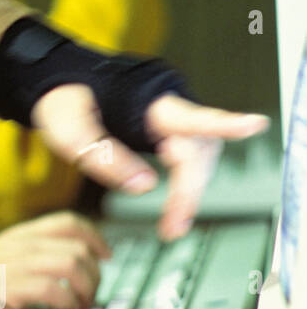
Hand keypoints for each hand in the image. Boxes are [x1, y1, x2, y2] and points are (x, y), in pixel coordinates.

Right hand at [0, 211, 109, 308]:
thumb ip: (29, 253)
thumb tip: (66, 263)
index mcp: (19, 234)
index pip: (68, 222)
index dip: (95, 239)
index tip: (104, 255)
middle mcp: (20, 244)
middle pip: (78, 247)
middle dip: (94, 273)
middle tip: (88, 292)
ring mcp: (16, 264)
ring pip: (73, 265)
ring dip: (86, 289)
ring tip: (79, 304)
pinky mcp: (11, 288)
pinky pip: (57, 291)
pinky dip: (70, 304)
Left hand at [32, 86, 267, 240]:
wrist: (56, 84)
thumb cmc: (62, 99)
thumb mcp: (68, 129)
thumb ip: (102, 157)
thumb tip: (143, 186)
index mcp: (145, 102)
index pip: (189, 115)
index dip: (224, 123)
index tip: (253, 124)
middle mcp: (163, 110)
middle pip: (198, 150)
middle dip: (191, 189)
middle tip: (173, 225)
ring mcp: (166, 121)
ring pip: (198, 159)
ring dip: (190, 192)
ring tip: (172, 224)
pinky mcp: (163, 133)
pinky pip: (187, 161)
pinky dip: (184, 186)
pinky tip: (174, 209)